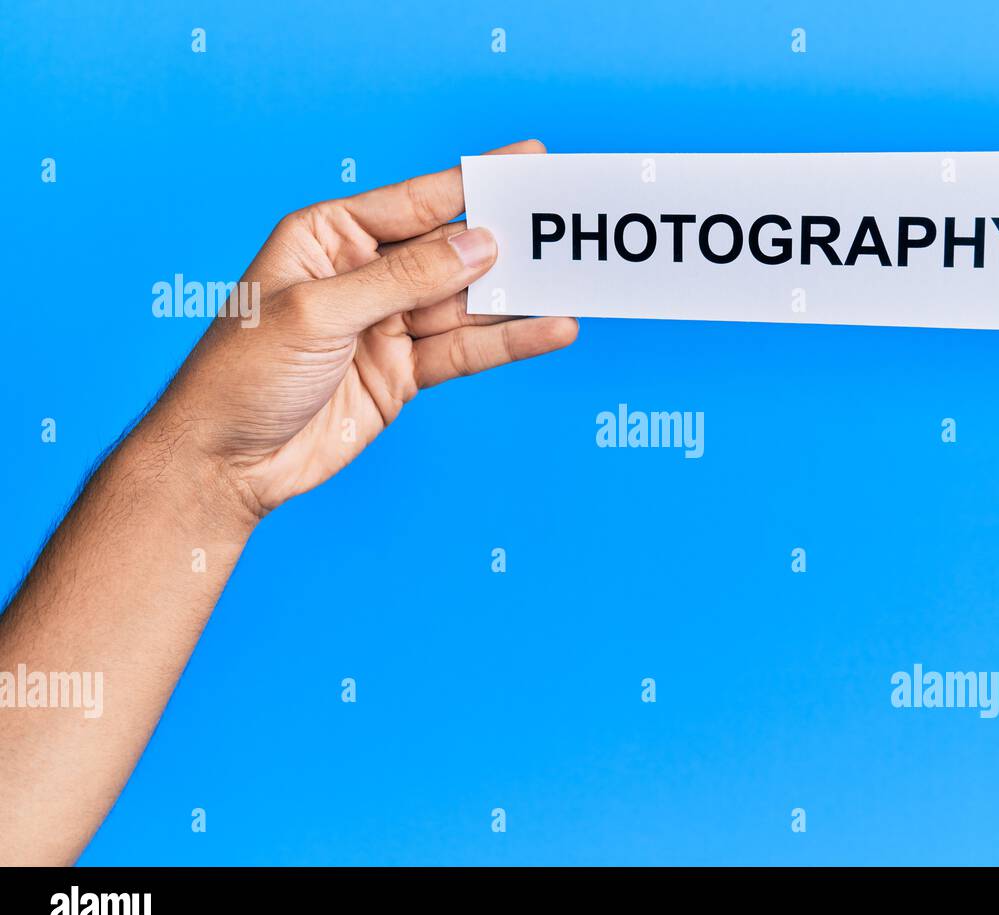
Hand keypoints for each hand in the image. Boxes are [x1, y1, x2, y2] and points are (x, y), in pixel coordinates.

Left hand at [158, 138, 576, 518]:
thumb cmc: (242, 374)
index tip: (528, 163)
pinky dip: (508, 343)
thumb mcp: (321, 313)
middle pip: (449, 252)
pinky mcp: (404, 373)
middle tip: (564, 227)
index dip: (473, 182)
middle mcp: (363, 275)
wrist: (224, 463)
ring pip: (465, 304)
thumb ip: (405, 280)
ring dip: (516, 297)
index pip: (413, 202)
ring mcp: (387, 326)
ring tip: (572, 282)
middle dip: (505, 242)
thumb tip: (477, 245)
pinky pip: (465, 351)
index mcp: (328, 237)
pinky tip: (549, 330)